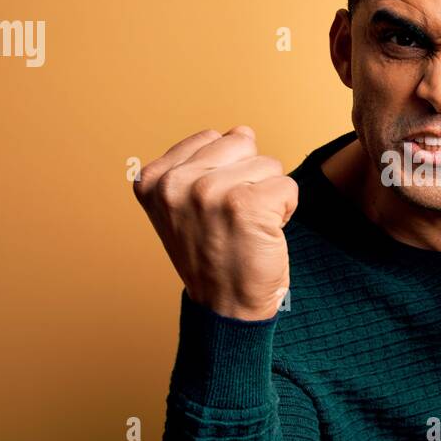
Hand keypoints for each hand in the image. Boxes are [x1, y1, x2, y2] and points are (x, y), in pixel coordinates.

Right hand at [134, 125, 296, 320]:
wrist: (226, 309)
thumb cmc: (213, 257)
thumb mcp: (183, 207)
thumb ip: (201, 164)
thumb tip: (241, 130)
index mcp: (152, 179)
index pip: (212, 137)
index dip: (224, 171)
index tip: (212, 210)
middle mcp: (174, 183)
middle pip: (241, 143)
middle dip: (248, 177)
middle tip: (233, 219)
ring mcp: (207, 192)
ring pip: (268, 164)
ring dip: (267, 196)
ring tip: (247, 229)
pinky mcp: (245, 205)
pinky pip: (287, 186)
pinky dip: (285, 210)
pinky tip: (264, 235)